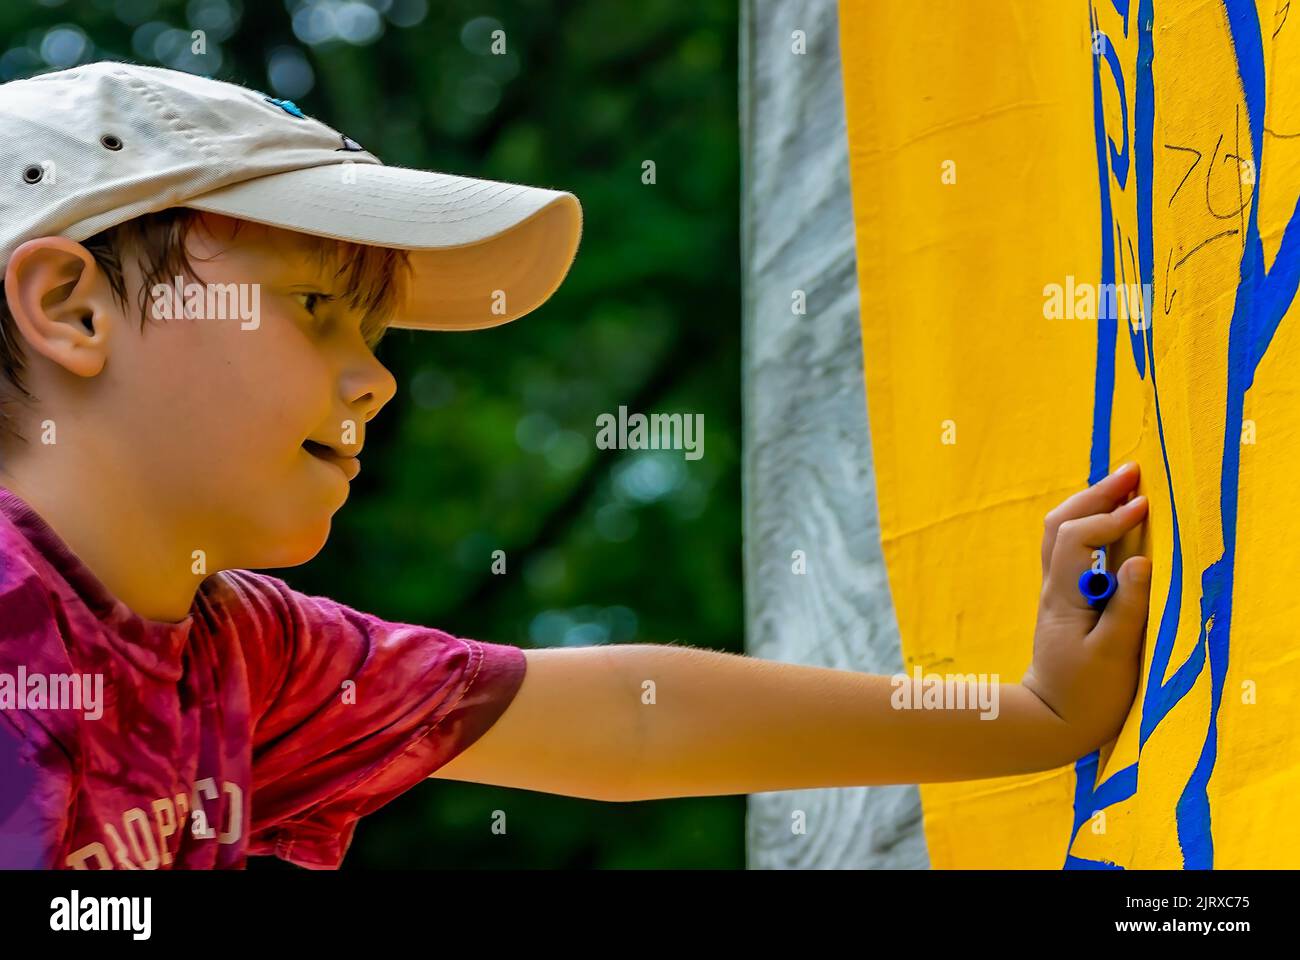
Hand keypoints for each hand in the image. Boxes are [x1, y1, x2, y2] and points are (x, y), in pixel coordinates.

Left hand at [1020, 462, 1151, 757]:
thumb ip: (1128, 609)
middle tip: (1133, 471)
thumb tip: (1141, 561)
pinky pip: (1071, 548)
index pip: (1076, 536)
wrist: (1050, 721)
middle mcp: (1054, 586)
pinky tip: (1112, 521)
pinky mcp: (1065, 599)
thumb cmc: (1086, 696)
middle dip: (1097, 493)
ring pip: (1060, 531)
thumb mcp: (1113, 656)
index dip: (1109, 516)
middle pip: (1061, 522)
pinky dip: (1091, 525)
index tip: (1144, 507)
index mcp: (1064, 596)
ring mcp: (1056, 590)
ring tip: (1125, 485)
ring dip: (1091, 503)